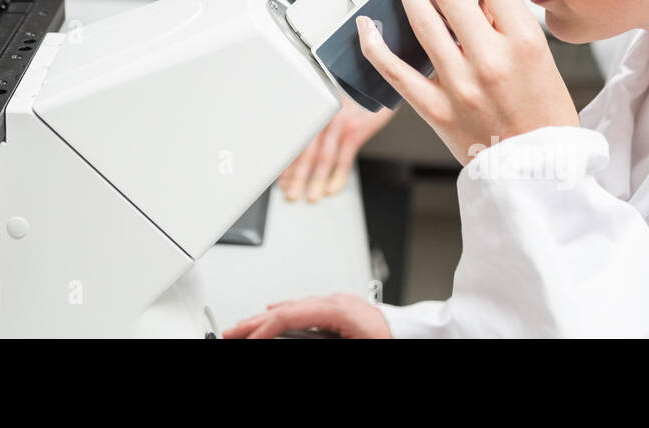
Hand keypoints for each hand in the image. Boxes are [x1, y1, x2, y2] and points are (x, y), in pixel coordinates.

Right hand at [223, 294, 391, 338]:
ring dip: (267, 317)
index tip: (246, 341)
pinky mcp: (343, 309)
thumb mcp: (355, 347)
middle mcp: (336, 301)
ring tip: (246, 327)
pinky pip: (306, 307)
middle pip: (285, 308)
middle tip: (231, 332)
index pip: (289, 316)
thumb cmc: (392, 341)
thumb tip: (289, 340)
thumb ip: (317, 343)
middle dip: (255, 321)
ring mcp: (339, 303)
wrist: (417, 335)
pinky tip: (276, 312)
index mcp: (337, 309)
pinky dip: (286, 311)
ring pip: (293, 306)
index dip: (263, 329)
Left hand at [278, 95, 393, 201]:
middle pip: (306, 152)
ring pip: (323, 157)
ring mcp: (338, 123)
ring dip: (316, 180)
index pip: (295, 142)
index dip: (287, 164)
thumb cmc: (352, 96)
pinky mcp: (355, 129)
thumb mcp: (331, 106)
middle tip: (291, 195)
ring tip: (311, 197)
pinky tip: (332, 189)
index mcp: (312, 112)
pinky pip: (345, 157)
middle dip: (297, 177)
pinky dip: (338, 175)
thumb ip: (318, 125)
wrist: (377, 83)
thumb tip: (303, 153)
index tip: (281, 181)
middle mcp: (322, 116)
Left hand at [354, 0, 577, 164]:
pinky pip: (396, 72)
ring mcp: (459, 85)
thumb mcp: (539, 56)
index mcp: (523, 41)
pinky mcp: (436, 109)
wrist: (538, 169)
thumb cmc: (542, 112)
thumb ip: (506, 20)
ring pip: (421, 22)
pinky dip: (376, 46)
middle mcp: (489, 59)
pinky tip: (367, 25)